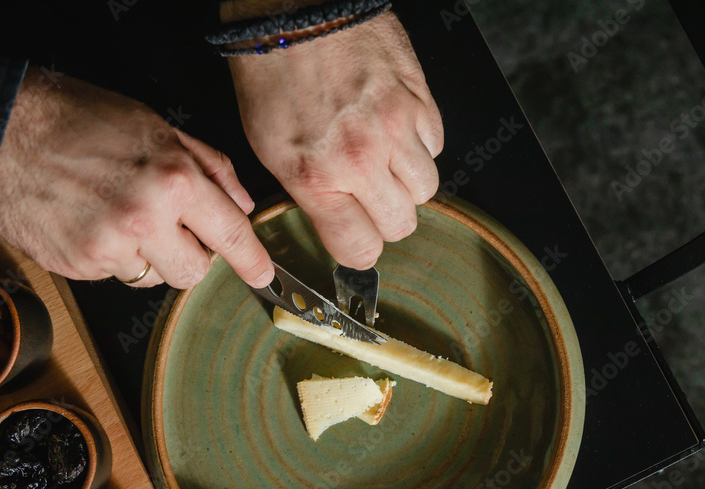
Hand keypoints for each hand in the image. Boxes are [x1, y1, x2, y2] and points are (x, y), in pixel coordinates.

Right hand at [0, 71, 273, 288]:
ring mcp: (109, 248)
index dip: (252, 260)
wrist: (3, 131)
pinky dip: (113, 257)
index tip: (265, 277)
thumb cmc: (81, 120)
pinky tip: (94, 222)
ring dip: (149, 256)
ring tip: (121, 215)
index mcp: (173, 181)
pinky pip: (115, 275)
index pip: (231, 234)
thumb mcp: (157, 126)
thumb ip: (210, 167)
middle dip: (192, 256)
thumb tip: (242, 205)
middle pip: (195, 272)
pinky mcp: (79, 265)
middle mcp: (145, 220)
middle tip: (172, 227)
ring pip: (154, 278)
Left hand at [229, 12, 442, 268]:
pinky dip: (419, 144)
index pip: (360, 250)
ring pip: (426, 190)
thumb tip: (338, 221)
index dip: (358, 248)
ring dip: (407, 182)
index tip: (354, 237)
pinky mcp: (419, 99)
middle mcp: (361, 158)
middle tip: (369, 197)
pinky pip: (434, 145)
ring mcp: (395, 127)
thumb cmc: (271, 72)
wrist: (294, 9)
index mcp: (316, 176)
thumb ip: (310, 193)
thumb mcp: (270, 147)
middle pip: (401, 225)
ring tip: (383, 158)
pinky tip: (392, 125)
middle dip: (386, 217)